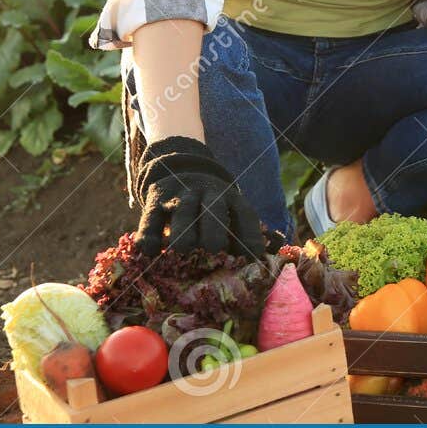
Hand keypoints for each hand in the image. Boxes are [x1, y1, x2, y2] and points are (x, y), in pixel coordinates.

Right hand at [133, 135, 266, 258]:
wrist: (180, 170)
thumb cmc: (212, 204)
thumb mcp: (231, 209)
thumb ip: (248, 230)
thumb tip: (277, 249)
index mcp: (232, 197)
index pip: (246, 215)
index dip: (250, 236)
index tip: (254, 257)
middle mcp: (208, 193)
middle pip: (214, 211)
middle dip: (214, 231)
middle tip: (212, 250)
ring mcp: (181, 195)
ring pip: (183, 214)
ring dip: (183, 234)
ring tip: (182, 252)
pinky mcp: (155, 200)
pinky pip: (151, 219)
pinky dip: (150, 236)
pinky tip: (151, 252)